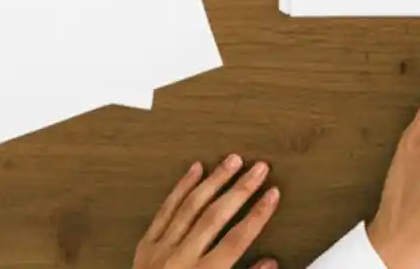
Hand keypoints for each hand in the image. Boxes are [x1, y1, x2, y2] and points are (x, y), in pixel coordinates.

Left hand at [133, 155, 280, 268]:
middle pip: (216, 216)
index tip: (273, 194)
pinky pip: (165, 211)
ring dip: (215, 180)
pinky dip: (180, 188)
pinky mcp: (145, 246)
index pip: (237, 239)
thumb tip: (271, 262)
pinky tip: (195, 169)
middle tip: (259, 168)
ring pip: (191, 207)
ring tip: (233, 160)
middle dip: (241, 189)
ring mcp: (161, 250)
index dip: (258, 215)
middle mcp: (181, 259)